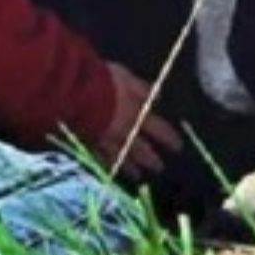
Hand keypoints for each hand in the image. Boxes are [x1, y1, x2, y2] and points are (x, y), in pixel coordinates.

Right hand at [92, 62, 183, 179]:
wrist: (77, 94)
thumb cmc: (103, 81)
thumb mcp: (127, 77)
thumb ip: (142, 89)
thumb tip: (158, 97)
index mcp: (137, 113)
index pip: (159, 128)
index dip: (169, 138)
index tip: (178, 147)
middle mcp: (126, 131)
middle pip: (142, 148)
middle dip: (151, 159)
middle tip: (159, 168)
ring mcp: (108, 140)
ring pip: (123, 157)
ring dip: (131, 168)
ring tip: (137, 177)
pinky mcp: (91, 144)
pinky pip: (102, 158)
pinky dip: (108, 165)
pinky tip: (110, 171)